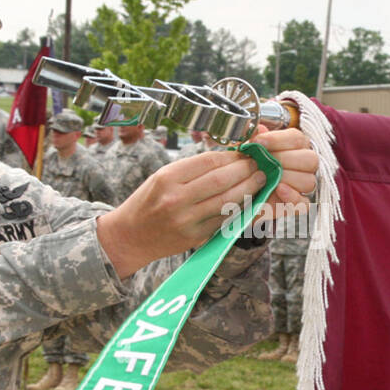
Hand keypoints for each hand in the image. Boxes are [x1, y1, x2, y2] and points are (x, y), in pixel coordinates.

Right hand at [96, 149, 269, 277]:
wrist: (129, 236)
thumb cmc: (148, 202)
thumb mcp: (162, 177)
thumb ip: (192, 169)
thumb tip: (228, 157)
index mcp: (168, 178)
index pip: (208, 161)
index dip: (232, 156)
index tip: (245, 153)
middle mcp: (176, 198)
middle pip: (221, 179)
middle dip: (245, 170)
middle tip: (258, 164)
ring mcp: (186, 220)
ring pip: (227, 200)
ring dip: (249, 188)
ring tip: (260, 179)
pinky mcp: (194, 236)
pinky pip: (224, 219)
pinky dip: (241, 207)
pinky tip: (250, 199)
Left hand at [245, 125, 317, 228]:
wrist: (242, 197)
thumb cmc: (251, 170)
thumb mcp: (250, 153)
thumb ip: (255, 141)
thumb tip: (258, 129)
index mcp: (297, 147)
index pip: (297, 138)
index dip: (279, 139)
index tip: (259, 142)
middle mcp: (305, 165)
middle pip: (310, 159)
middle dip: (284, 159)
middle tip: (263, 161)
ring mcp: (304, 186)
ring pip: (308, 181)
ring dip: (287, 177)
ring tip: (268, 176)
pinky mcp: (299, 205)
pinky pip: (304, 203)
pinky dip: (292, 196)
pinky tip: (279, 189)